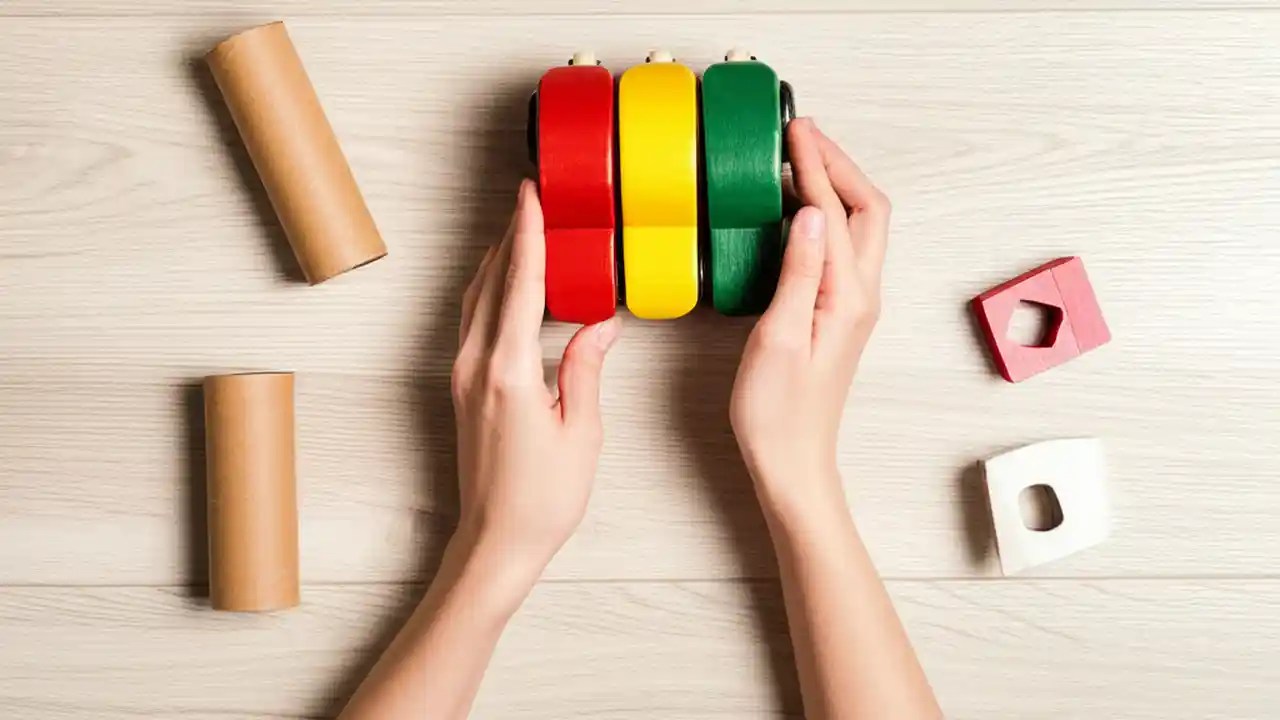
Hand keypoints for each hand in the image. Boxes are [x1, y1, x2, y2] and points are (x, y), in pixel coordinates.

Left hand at [451, 179, 620, 574]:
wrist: (495, 542)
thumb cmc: (542, 498)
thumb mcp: (581, 432)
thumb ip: (585, 368)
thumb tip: (601, 323)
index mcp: (508, 371)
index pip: (519, 284)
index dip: (528, 234)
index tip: (532, 195)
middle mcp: (475, 366)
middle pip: (491, 281)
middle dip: (511, 235)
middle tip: (531, 196)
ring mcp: (463, 376)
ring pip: (476, 298)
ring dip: (498, 260)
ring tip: (522, 229)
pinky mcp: (462, 389)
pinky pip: (474, 322)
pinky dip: (491, 291)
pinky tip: (508, 285)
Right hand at [730, 118, 890, 522]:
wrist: (793, 461)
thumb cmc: (778, 411)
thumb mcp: (778, 338)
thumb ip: (799, 272)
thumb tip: (810, 212)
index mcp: (848, 297)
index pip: (839, 212)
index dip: (816, 167)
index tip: (793, 132)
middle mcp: (861, 295)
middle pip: (867, 209)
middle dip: (837, 164)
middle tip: (800, 134)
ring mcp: (853, 304)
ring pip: (858, 226)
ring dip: (834, 185)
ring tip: (798, 157)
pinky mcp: (838, 313)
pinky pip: (841, 248)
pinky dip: (824, 214)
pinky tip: (794, 210)